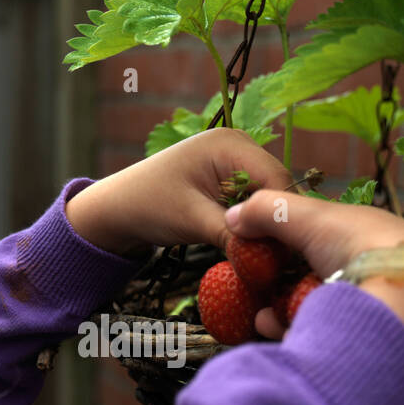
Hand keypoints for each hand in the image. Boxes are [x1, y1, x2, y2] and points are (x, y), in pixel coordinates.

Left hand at [64, 127, 292, 257]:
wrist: (118, 206)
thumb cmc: (149, 205)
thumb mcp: (194, 221)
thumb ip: (235, 236)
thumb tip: (272, 259)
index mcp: (230, 144)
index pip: (278, 180)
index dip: (283, 216)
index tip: (285, 253)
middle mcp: (239, 145)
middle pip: (276, 188)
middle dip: (276, 222)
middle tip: (276, 260)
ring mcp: (235, 160)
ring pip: (267, 197)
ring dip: (264, 225)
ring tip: (263, 256)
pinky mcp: (229, 178)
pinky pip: (253, 201)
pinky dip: (252, 223)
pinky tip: (248, 244)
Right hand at [224, 188, 403, 367]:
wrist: (401, 305)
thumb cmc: (359, 247)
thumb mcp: (308, 217)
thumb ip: (268, 210)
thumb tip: (232, 216)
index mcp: (378, 236)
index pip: (330, 237)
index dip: (293, 243)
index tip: (263, 253)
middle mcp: (382, 271)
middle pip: (322, 276)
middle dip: (283, 284)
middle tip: (256, 291)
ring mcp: (380, 309)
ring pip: (323, 309)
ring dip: (285, 311)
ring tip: (261, 318)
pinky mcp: (372, 342)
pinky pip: (328, 335)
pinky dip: (299, 332)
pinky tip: (274, 331)